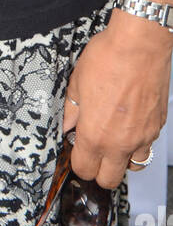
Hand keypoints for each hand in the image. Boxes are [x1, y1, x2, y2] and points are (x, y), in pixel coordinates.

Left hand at [63, 11, 171, 187]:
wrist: (139, 45)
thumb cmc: (108, 58)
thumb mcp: (77, 82)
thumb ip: (71, 110)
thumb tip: (68, 124)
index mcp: (95, 134)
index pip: (84, 168)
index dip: (77, 162)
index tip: (76, 151)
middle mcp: (120, 142)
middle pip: (109, 179)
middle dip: (98, 170)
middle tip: (93, 152)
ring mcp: (142, 136)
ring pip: (133, 166)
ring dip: (121, 159)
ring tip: (113, 140)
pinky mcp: (157, 126)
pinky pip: (147, 146)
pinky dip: (138, 143)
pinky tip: (129, 125)